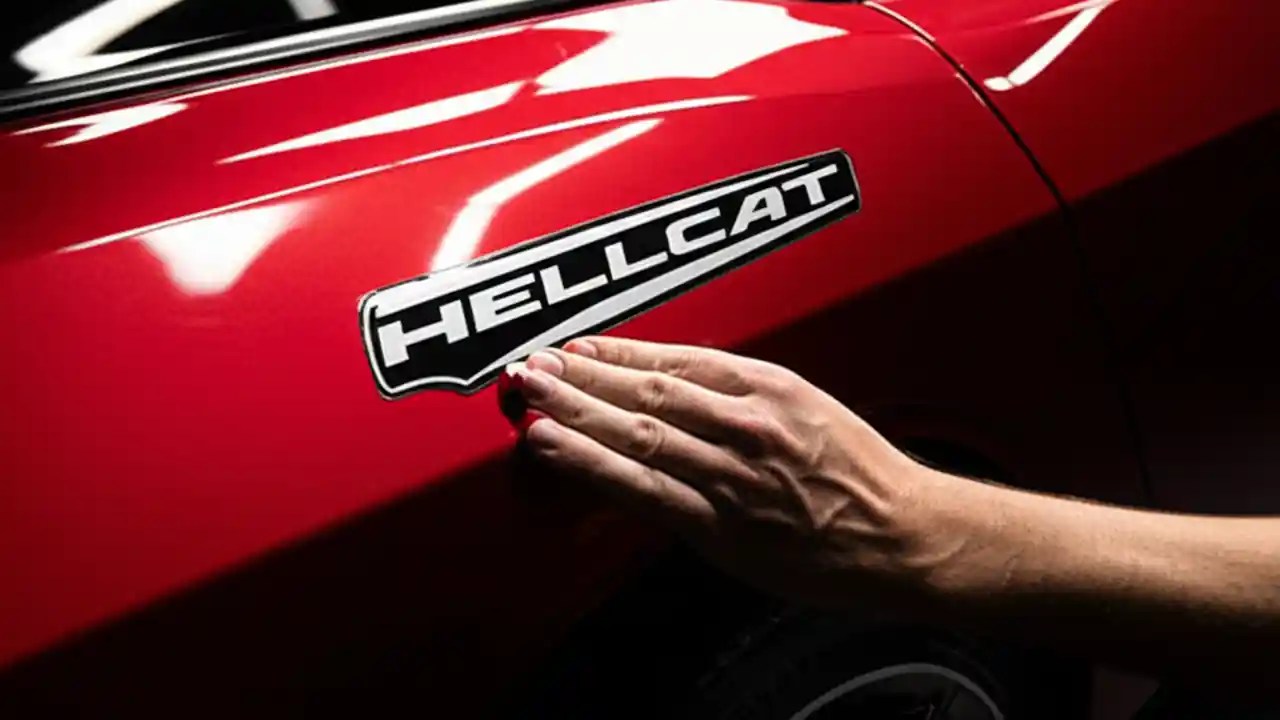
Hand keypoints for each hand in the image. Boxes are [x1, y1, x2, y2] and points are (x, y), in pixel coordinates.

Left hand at [502, 337, 978, 608]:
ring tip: (528, 396)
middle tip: (529, 362)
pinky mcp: (722, 524)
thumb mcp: (805, 406)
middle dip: (580, 375)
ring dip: (574, 411)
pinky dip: (595, 465)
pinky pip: (646, 489)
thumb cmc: (858, 473)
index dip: (615, 351)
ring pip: (638, 432)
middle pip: (645, 389)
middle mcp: (745, 421)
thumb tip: (675, 385)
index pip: (673, 359)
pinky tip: (557, 448)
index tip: (573, 345)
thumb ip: (740, 395)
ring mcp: (731, 473)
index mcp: (766, 385)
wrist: (905, 534)